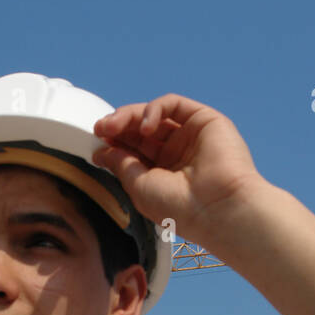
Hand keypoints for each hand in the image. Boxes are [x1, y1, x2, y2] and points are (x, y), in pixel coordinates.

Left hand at [91, 93, 265, 246]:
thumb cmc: (181, 208)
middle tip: (101, 129)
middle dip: (118, 126)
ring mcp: (191, 136)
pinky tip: (144, 125)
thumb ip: (121, 164)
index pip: (133, 149)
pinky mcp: (204, 120)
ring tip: (113, 125)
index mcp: (163, 173)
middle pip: (141, 130)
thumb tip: (102, 151)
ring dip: (130, 116)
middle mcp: (177, 154)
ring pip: (154, 115)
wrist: (217, 208)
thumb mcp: (139, 187)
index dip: (114, 142)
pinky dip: (154, 110)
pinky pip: (173, 105)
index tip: (96, 141)